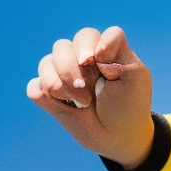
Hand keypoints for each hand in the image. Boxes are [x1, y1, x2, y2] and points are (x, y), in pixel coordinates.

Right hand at [27, 26, 155, 168]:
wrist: (119, 135)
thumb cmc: (129, 104)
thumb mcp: (135, 77)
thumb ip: (120, 54)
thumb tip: (94, 52)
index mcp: (100, 49)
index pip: (87, 35)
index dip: (88, 46)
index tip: (98, 63)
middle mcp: (78, 58)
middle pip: (61, 47)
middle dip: (71, 70)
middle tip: (86, 92)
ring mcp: (62, 75)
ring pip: (45, 63)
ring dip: (59, 85)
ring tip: (79, 102)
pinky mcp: (48, 94)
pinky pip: (34, 87)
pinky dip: (45, 96)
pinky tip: (63, 105)